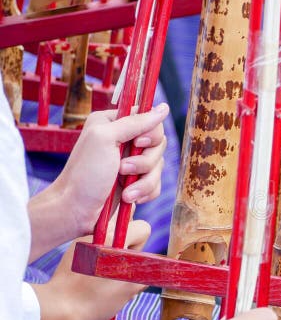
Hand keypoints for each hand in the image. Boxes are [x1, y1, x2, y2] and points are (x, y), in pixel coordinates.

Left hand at [32, 220, 150, 319]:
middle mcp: (98, 233)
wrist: (56, 309)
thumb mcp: (128, 289)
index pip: (143, 227)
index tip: (130, 263)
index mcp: (113, 239)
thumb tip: (154, 266)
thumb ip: (145, 271)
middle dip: (129, 244)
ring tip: (105, 274)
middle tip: (119, 267)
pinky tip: (93, 276)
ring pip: (112, 237)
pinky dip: (100, 256)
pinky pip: (97, 245)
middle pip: (127, 227)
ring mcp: (84, 240)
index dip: (142, 246)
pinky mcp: (74, 249)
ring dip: (115, 251)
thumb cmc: (94, 301)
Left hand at [57, 103, 169, 235]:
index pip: (149, 118)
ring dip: (144, 180)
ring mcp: (131, 162)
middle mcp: (123, 140)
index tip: (136, 144)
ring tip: (126, 190)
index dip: (149, 133)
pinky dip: (145, 192)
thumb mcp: (106, 139)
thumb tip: (164, 108)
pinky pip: (156, 183)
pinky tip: (130, 197)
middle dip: (145, 161)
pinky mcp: (136, 182)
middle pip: (159, 143)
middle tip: (123, 169)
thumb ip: (135, 122)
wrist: (76, 211)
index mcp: (113, 123)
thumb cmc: (85, 174)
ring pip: (159, 165)